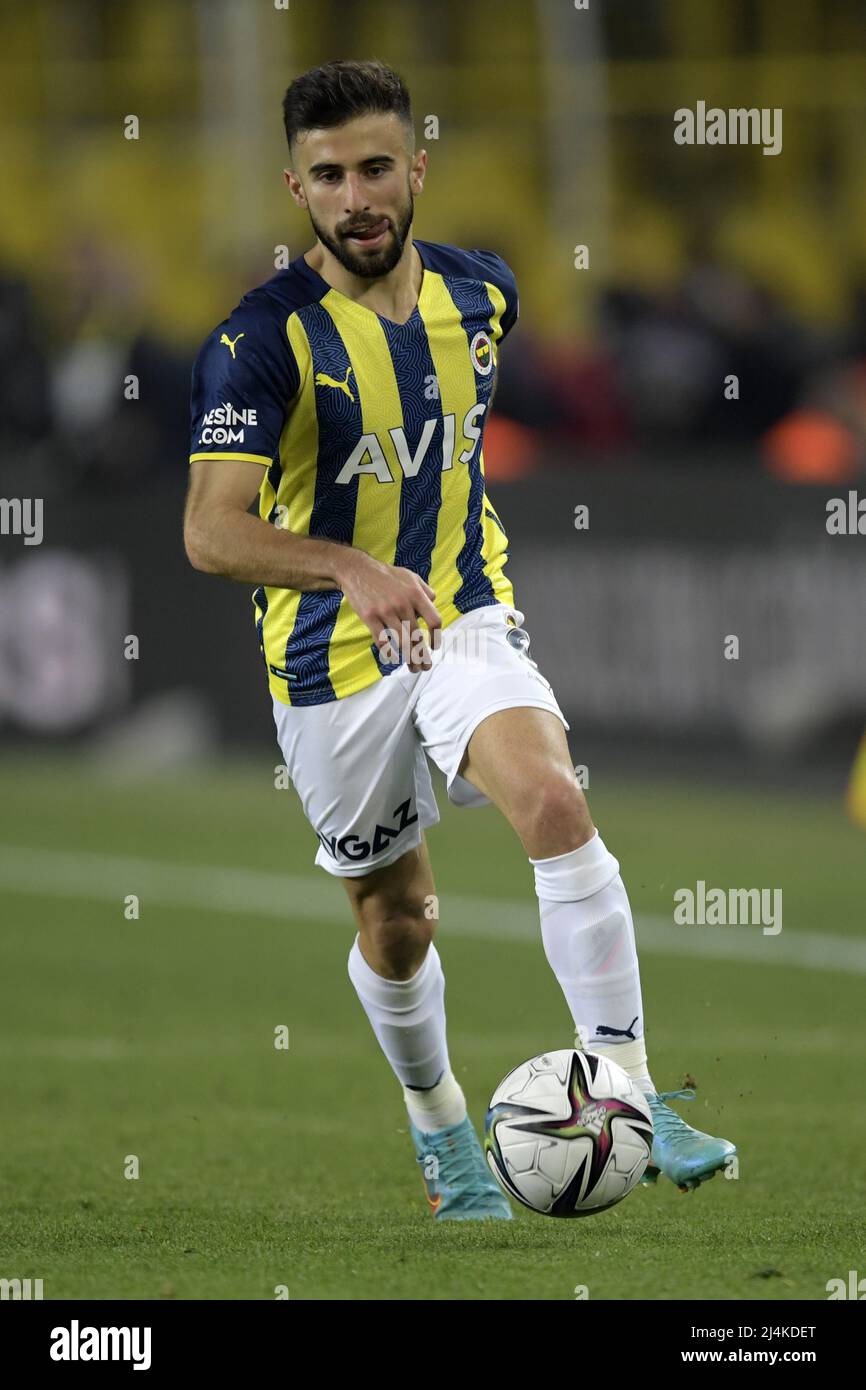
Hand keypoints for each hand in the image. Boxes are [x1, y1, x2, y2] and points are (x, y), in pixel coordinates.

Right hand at [337, 552, 441, 672]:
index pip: (434, 619)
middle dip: (423, 656)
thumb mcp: (410, 576)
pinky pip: (382, 640)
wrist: (357, 570)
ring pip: (402, 642)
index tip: (434, 646)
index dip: (436, 636)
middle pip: (417, 636)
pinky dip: (389, 652)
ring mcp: (385, 611)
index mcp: (415, 594)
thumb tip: (434, 603)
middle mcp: (402, 604)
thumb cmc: (386, 574)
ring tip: (413, 668)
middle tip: (425, 667)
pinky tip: (393, 659)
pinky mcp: (370, 617)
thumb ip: (425, 590)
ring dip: (409, 658)